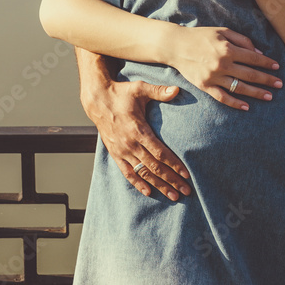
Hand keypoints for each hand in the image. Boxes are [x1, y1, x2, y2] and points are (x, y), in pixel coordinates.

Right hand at [79, 62, 191, 200]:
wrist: (98, 100)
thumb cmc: (121, 93)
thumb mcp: (140, 88)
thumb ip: (159, 91)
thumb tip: (177, 90)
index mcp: (138, 130)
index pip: (160, 152)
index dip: (174, 164)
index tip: (186, 174)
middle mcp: (130, 144)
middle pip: (154, 167)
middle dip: (171, 180)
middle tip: (186, 191)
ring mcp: (122, 151)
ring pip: (143, 173)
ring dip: (159, 185)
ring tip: (173, 196)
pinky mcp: (115, 154)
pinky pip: (128, 172)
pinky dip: (138, 184)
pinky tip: (148, 192)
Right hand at [170, 23, 281, 108]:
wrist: (176, 46)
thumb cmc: (201, 36)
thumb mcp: (222, 31)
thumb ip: (242, 40)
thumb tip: (259, 51)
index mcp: (227, 48)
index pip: (253, 58)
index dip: (266, 63)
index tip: (277, 67)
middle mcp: (222, 64)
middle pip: (250, 74)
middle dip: (267, 80)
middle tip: (280, 84)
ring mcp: (214, 77)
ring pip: (240, 88)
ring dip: (256, 93)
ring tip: (269, 96)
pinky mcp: (206, 86)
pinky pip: (223, 97)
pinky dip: (235, 103)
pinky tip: (246, 107)